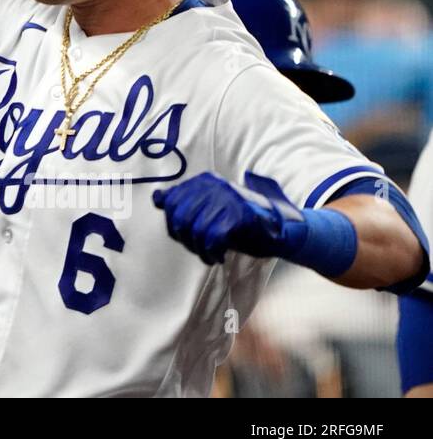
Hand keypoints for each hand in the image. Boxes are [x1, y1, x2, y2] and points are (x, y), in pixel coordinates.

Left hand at [153, 171, 304, 264]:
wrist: (280, 232)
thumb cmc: (240, 223)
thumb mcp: (209, 209)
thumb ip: (184, 202)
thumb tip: (157, 198)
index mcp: (204, 181)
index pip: (171, 203)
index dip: (173, 225)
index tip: (184, 236)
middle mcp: (214, 186)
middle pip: (180, 218)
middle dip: (186, 240)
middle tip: (199, 249)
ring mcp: (227, 199)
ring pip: (195, 231)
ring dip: (200, 250)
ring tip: (210, 255)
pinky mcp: (239, 216)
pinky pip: (212, 239)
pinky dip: (212, 253)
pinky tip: (218, 257)